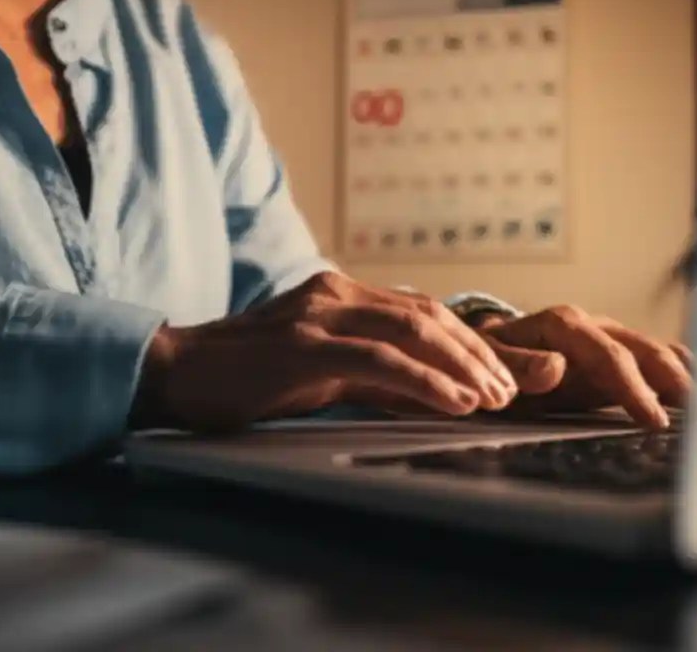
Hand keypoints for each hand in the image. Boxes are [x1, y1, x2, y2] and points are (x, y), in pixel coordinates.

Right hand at [129, 272, 551, 432]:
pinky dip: (426, 380)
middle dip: (482, 351)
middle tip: (519, 386)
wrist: (177, 375)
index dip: (473, 340)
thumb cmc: (248, 379)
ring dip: (464, 365)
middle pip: (428, 315)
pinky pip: (380, 359)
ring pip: (413, 329)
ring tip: (498, 396)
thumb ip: (375, 375)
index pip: (423, 311)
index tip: (511, 372)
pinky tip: (457, 401)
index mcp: (343, 296)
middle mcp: (337, 294)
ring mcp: (319, 315)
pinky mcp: (304, 346)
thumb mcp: (324, 373)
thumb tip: (435, 393)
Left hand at [477, 306, 693, 428]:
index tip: (653, 418)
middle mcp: (593, 325)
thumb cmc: (490, 359)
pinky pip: (656, 357)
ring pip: (656, 351)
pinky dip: (680, 371)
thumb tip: (555, 369)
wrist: (489, 347)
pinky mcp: (619, 354)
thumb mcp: (489, 361)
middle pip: (643, 348)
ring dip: (684, 377)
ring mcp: (610, 338)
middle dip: (671, 382)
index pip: (608, 354)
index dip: (633, 386)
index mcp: (563, 324)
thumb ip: (516, 365)